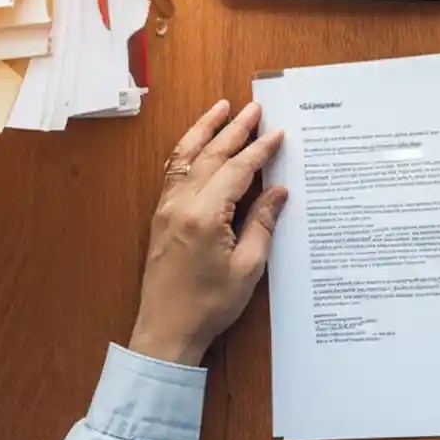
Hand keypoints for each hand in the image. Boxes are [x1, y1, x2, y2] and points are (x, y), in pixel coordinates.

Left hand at [128, 100, 286, 365]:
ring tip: (221, 108)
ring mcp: (166, 209)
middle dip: (234, 129)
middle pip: (210, 155)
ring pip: (186, 157)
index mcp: (205, 216)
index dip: (259, 150)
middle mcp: (181, 204)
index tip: (278, 133)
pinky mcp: (161, 217)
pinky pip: (174, 172)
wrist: (166, 331)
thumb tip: (278, 192)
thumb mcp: (248, 267)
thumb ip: (262, 223)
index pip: (236, 170)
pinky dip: (188, 151)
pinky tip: (198, 143)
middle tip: (254, 108)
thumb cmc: (210, 305)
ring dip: (205, 130)